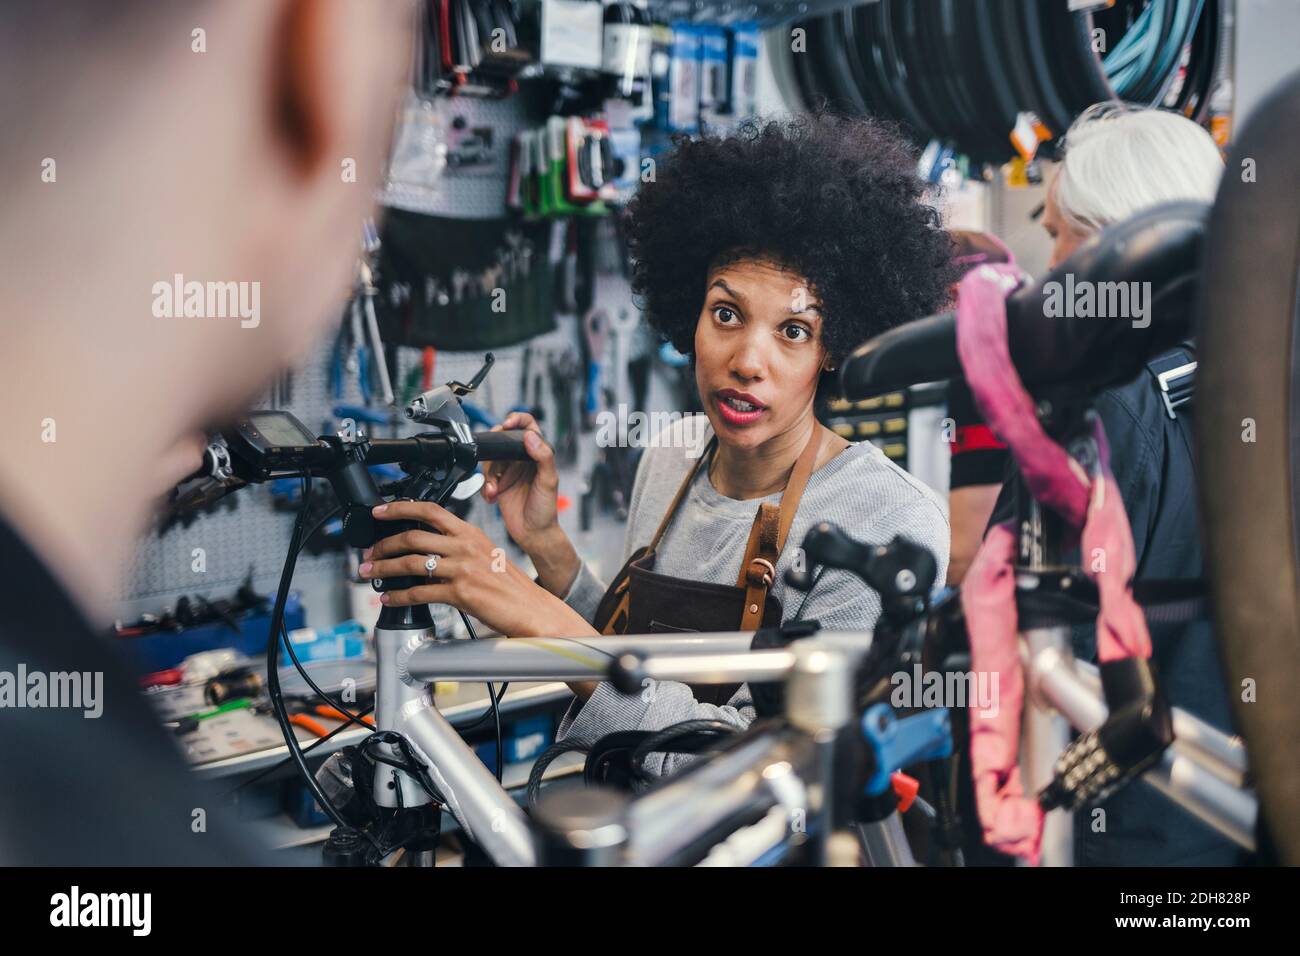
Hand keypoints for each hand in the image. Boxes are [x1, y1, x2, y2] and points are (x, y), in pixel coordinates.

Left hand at [359, 500, 590, 638]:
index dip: (400, 508)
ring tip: (369, 573)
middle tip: (369, 553)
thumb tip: (428, 552)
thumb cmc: (511, 586)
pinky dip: (399, 597)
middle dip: (383, 545)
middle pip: (413, 536)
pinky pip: (420, 593)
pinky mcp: (461, 593)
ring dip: (383, 568)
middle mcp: (465, 546)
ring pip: (411, 563)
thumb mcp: (486, 554)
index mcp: (470, 533)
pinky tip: (389, 599)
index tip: (380, 511)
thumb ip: (458, 548)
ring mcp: (463, 569)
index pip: (430, 510)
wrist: (532, 609)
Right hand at [481, 412, 558, 551]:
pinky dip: (484, 486)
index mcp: (537, 455)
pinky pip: (484, 478)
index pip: (528, 427)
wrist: (534, 535)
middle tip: (492, 457)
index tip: (507, 424)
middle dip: (494, 448)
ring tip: (494, 488)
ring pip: (489, 460)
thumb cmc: (546, 510)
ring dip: (488, 474)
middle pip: (502, 441)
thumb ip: (543, 457)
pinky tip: (492, 496)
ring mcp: (508, 472)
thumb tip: (530, 437)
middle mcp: (522, 460)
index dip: (517, 420)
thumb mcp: (549, 481)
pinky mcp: (498, 485)